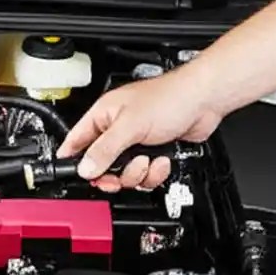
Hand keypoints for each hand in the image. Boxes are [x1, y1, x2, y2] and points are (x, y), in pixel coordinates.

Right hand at [57, 70, 222, 191]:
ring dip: (138, 174)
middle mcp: (117, 131)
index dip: (72, 159)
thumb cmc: (169, 98)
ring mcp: (136, 144)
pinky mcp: (153, 154)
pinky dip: (154, 173)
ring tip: (147, 160)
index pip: (76, 141)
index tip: (73, 175)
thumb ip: (105, 149)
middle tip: (118, 176)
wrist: (203, 102)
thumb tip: (86, 168)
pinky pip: (144, 176)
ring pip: (124, 175)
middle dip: (114, 174)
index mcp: (104, 116)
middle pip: (101, 166)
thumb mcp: (130, 126)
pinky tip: (161, 160)